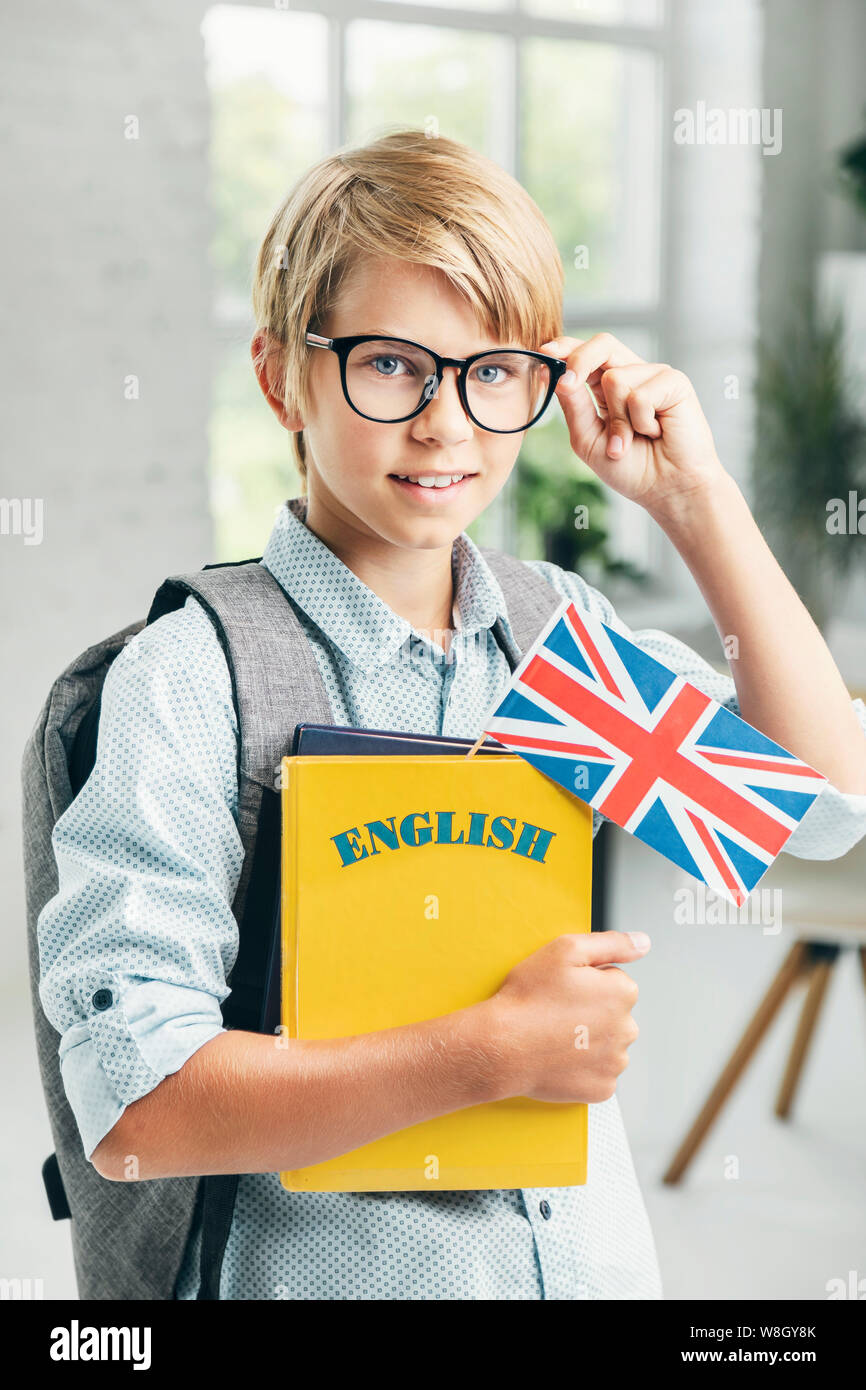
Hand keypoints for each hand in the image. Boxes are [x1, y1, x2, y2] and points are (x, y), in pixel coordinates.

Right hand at [478, 929, 649, 1104]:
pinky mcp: (602, 1089)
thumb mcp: (566, 950)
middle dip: (591, 1012)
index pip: (613, 981)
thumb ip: (612, 943)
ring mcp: (615, 1062)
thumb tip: (643, 943)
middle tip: (556, 1012)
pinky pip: (598, 1073)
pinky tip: (559, 1058)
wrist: (502, 1046)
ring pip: (607, 1045)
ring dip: (589, 1041)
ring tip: (555, 1037)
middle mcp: (627, 1029)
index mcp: (623, 993)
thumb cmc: (528, 998)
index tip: (563, 988)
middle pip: (613, 1014)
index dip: (585, 982)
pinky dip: (583, 1068)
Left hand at [539, 332, 727, 515]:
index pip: (586, 353)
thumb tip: (559, 377)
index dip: (566, 348)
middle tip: (569, 385)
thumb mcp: (588, 439)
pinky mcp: (675, 382)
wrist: (666, 489)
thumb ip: (574, 407)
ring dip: (618, 420)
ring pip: (615, 379)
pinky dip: (641, 422)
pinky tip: (656, 433)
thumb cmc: (630, 468)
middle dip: (579, 361)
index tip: (545, 351)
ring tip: (633, 439)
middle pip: (602, 344)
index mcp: (608, 385)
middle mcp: (632, 374)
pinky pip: (640, 394)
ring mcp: (654, 375)